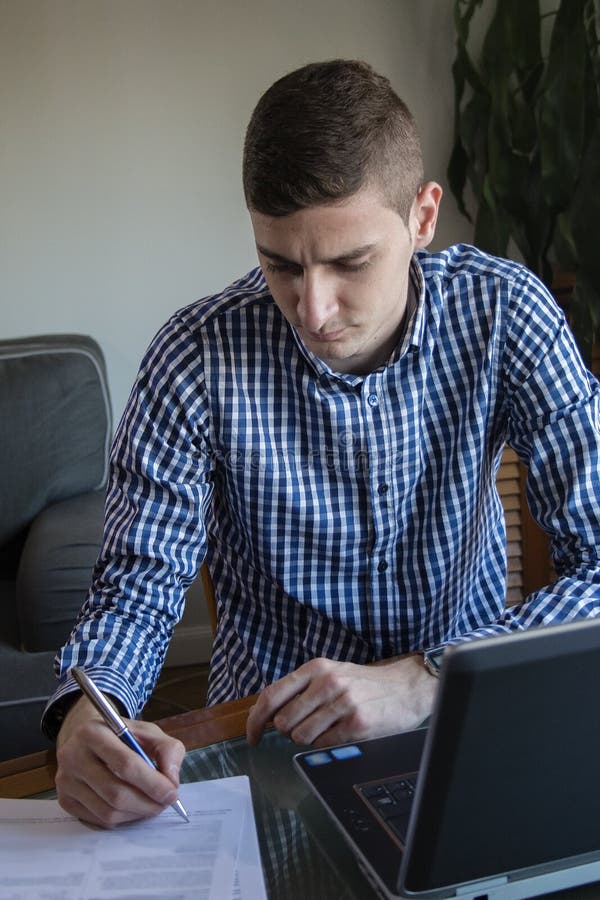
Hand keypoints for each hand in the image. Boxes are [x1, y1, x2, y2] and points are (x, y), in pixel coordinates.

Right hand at [55, 695, 185, 827]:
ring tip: (152, 805)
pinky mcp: (65, 800)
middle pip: (116, 793)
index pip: (126, 764)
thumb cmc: (122, 735)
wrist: (87, 738)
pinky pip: (98, 820)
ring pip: (107, 811)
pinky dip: (122, 819)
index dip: (152, 783)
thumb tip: (171, 781)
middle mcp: (72, 756)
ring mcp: (65, 781)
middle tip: (165, 803)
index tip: (172, 793)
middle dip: (147, 803)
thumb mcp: (148, 732)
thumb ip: (167, 750)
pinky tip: (134, 808)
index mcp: (93, 732)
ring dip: (137, 814)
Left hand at [246, 654, 437, 747]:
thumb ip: (300, 689)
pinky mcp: (356, 724)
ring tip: (328, 728)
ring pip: (301, 737)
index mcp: (315, 668)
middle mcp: (326, 683)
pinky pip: (324, 746)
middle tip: (306, 728)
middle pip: (283, 721)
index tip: (252, 736)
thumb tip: (264, 713)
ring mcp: (342, 703)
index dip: (255, 721)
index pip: (271, 695)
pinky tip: (342, 733)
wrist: (406, 687)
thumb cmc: (364, 683)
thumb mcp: (330, 673)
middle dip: (289, 731)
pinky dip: (328, 746)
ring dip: (309, 740)